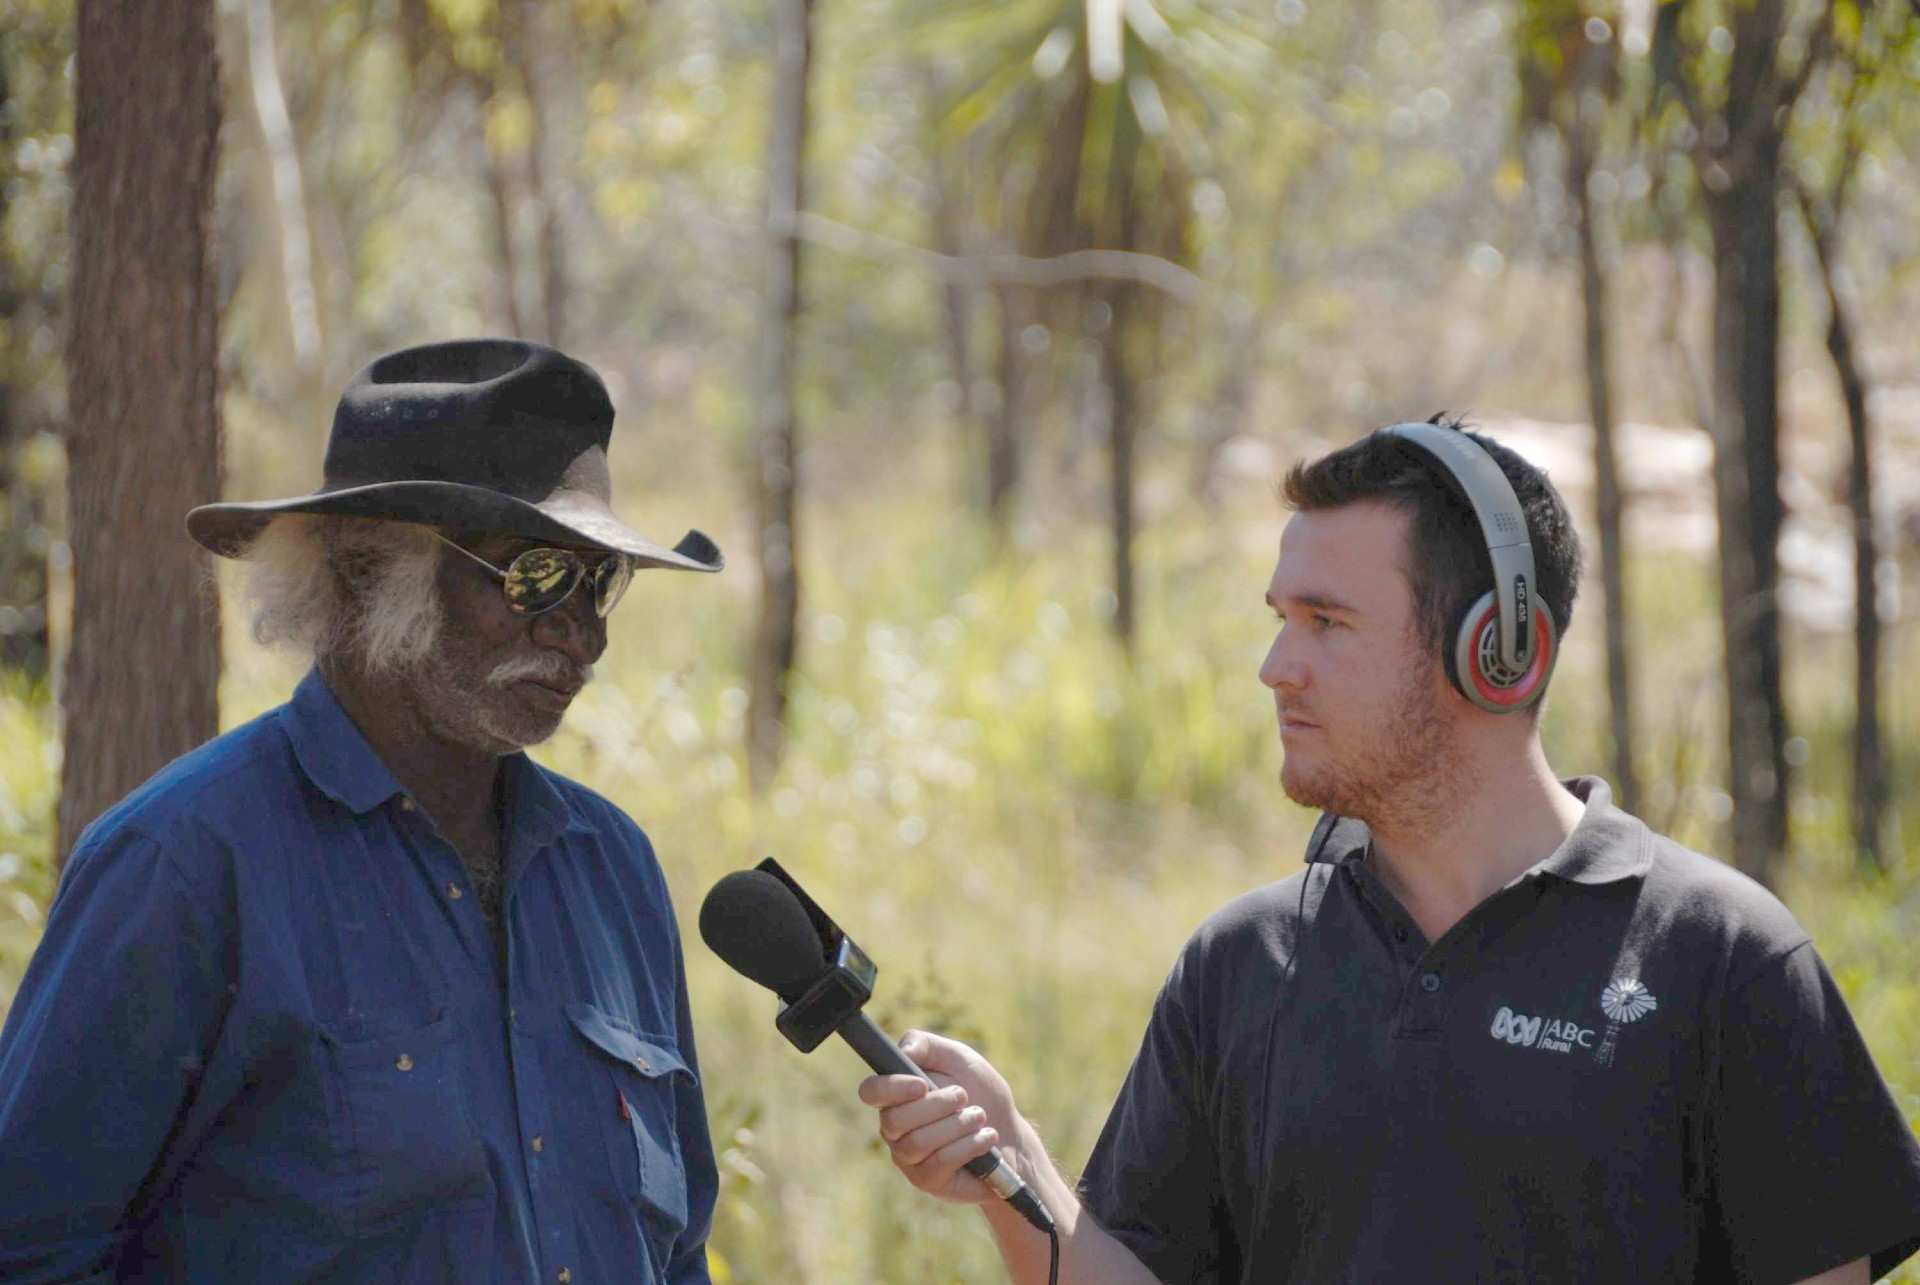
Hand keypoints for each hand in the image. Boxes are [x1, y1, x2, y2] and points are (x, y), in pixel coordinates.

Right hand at [857, 1030, 1021, 1204]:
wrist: (1010, 1134)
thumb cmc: (981, 1094)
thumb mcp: (959, 1058)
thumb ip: (927, 1045)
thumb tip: (903, 1050)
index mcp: (896, 1095)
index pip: (871, 1091)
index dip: (891, 1088)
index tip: (922, 1084)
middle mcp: (895, 1129)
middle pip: (894, 1120)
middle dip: (935, 1105)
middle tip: (963, 1096)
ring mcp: (909, 1157)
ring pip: (918, 1142)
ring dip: (956, 1125)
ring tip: (980, 1116)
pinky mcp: (928, 1180)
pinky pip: (940, 1162)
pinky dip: (968, 1145)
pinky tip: (985, 1138)